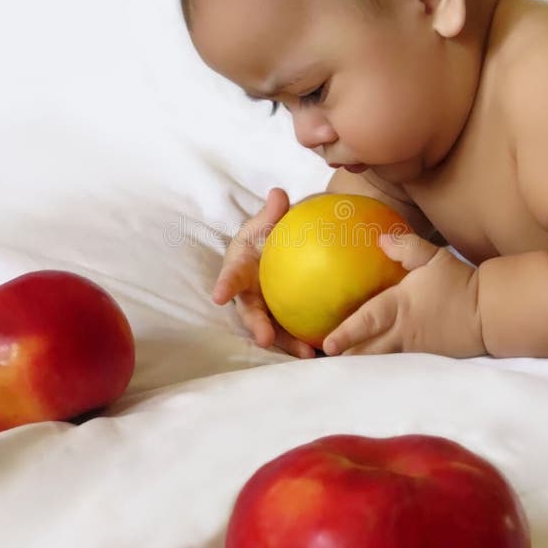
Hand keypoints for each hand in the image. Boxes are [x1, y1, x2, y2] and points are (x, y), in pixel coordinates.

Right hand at [212, 188, 316, 358]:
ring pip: (274, 330)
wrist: (269, 254)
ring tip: (308, 354)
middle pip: (251, 314)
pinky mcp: (282, 320)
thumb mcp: (263, 224)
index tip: (219, 295)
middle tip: (263, 338)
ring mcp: (265, 311)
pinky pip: (294, 330)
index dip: (223, 286)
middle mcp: (249, 297)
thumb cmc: (262, 238)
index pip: (230, 277)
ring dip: (287, 344)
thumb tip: (279, 193)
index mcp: (239, 272)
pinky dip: (308, 341)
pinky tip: (329, 348)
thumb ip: (271, 213)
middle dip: (256, 327)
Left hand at [322, 233, 485, 357]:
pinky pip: (395, 364)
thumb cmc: (458, 283)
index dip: (346, 334)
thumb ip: (405, 247)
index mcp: (400, 307)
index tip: (327, 344)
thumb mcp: (433, 257)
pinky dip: (378, 367)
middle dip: (344, 358)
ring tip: (336, 368)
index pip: (367, 322)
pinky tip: (366, 368)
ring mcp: (412, 350)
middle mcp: (402, 333)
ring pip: (378, 362)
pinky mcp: (423, 359)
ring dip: (358, 365)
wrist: (489, 312)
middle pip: (366, 351)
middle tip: (321, 361)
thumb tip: (380, 238)